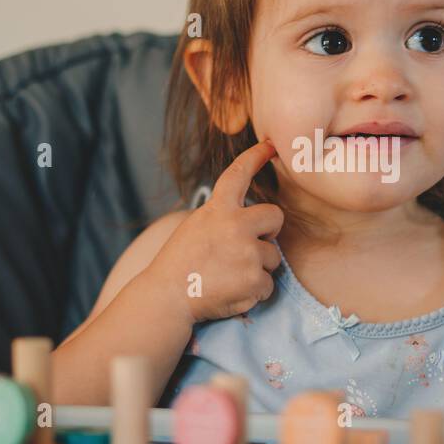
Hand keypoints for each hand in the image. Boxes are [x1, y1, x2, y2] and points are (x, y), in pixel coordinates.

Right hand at [146, 139, 283, 322]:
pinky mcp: (254, 279)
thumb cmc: (180, 262)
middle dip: (269, 230)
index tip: (270, 146)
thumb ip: (223, 216)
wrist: (168, 297)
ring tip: (229, 274)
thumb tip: (252, 219)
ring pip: (273, 256)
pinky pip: (269, 283)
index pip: (239, 174)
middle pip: (276, 215)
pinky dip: (254, 291)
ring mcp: (247, 253)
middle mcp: (236, 225)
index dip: (256, 157)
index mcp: (218, 209)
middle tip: (249, 245)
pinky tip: (232, 291)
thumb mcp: (197, 226)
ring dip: (258, 266)